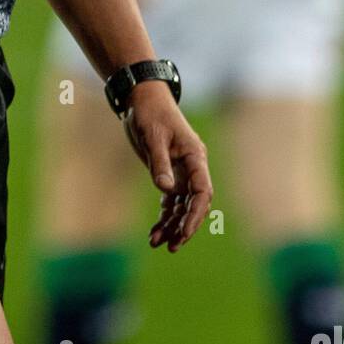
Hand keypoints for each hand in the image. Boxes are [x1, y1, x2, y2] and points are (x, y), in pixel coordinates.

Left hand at [120, 83, 212, 251]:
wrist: (141, 98)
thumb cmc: (149, 112)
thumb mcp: (152, 136)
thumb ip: (160, 163)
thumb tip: (166, 191)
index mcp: (195, 156)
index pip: (202, 191)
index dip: (195, 214)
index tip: (184, 231)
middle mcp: (192, 167)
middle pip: (194, 203)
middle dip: (185, 226)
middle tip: (172, 246)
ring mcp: (181, 171)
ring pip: (182, 205)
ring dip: (172, 224)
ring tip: (157, 243)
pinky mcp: (169, 173)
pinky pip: (171, 200)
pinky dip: (164, 216)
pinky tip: (156, 232)